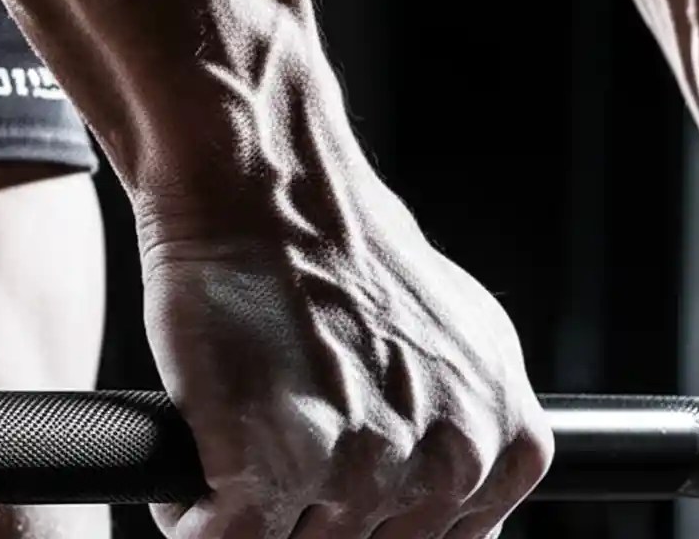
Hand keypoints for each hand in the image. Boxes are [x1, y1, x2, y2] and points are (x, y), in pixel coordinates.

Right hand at [135, 189, 552, 538]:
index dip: (376, 526)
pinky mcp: (271, 466)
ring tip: (245, 433)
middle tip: (284, 451)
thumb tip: (455, 504)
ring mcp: (364, 472)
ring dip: (252, 512)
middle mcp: (450, 465)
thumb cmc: (352, 258)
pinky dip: (193, 515)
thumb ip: (469, 434)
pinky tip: (204, 452)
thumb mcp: (462, 345)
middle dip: (315, 518)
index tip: (338, 492)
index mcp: (505, 446)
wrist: (274, 192)